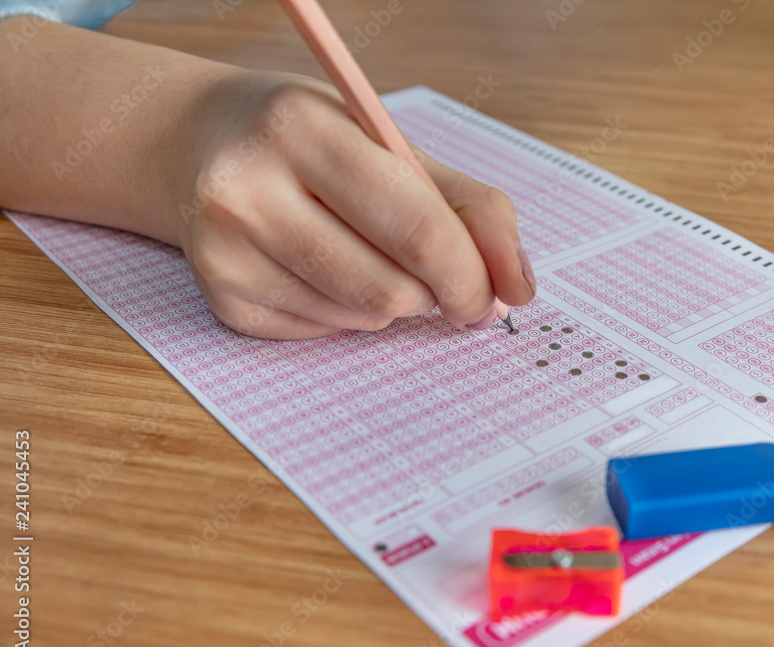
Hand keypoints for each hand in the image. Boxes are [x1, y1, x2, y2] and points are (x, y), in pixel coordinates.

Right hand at [176, 72, 535, 338]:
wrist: (200, 144)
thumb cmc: (311, 141)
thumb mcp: (389, 142)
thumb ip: (467, 206)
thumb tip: (516, 284)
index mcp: (303, 129)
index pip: (417, 229)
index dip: (471, 275)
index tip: (497, 293)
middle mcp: (248, 191)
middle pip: (390, 289)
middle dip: (437, 294)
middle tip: (444, 280)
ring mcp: (225, 251)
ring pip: (359, 319)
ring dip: (392, 302)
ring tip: (372, 255)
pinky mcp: (221, 298)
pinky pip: (323, 333)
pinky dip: (348, 313)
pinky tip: (327, 269)